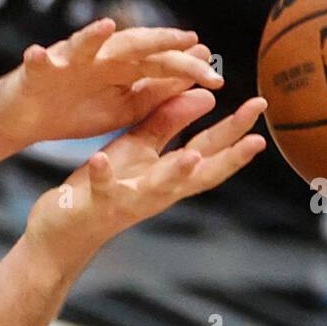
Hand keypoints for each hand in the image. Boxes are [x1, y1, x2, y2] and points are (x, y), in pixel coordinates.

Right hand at [0, 19, 220, 144]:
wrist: (28, 118)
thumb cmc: (76, 109)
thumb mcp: (125, 108)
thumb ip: (158, 94)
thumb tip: (202, 87)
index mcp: (123, 67)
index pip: (161, 63)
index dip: (187, 69)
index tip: (216, 79)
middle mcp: (99, 56)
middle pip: (132, 45)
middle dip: (158, 41)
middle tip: (186, 40)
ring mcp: (67, 60)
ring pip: (83, 43)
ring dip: (93, 35)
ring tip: (107, 27)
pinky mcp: (36, 71)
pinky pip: (37, 62)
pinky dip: (38, 57)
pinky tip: (38, 53)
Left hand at [27, 89, 266, 252]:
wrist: (64, 229)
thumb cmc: (106, 184)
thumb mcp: (139, 147)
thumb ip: (169, 122)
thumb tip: (206, 97)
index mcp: (168, 175)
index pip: (210, 151)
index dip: (236, 132)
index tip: (262, 106)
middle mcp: (156, 192)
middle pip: (198, 174)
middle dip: (228, 157)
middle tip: (257, 138)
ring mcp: (129, 200)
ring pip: (157, 188)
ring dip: (176, 174)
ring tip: (194, 156)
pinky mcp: (96, 204)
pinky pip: (101, 188)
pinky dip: (104, 174)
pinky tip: (102, 156)